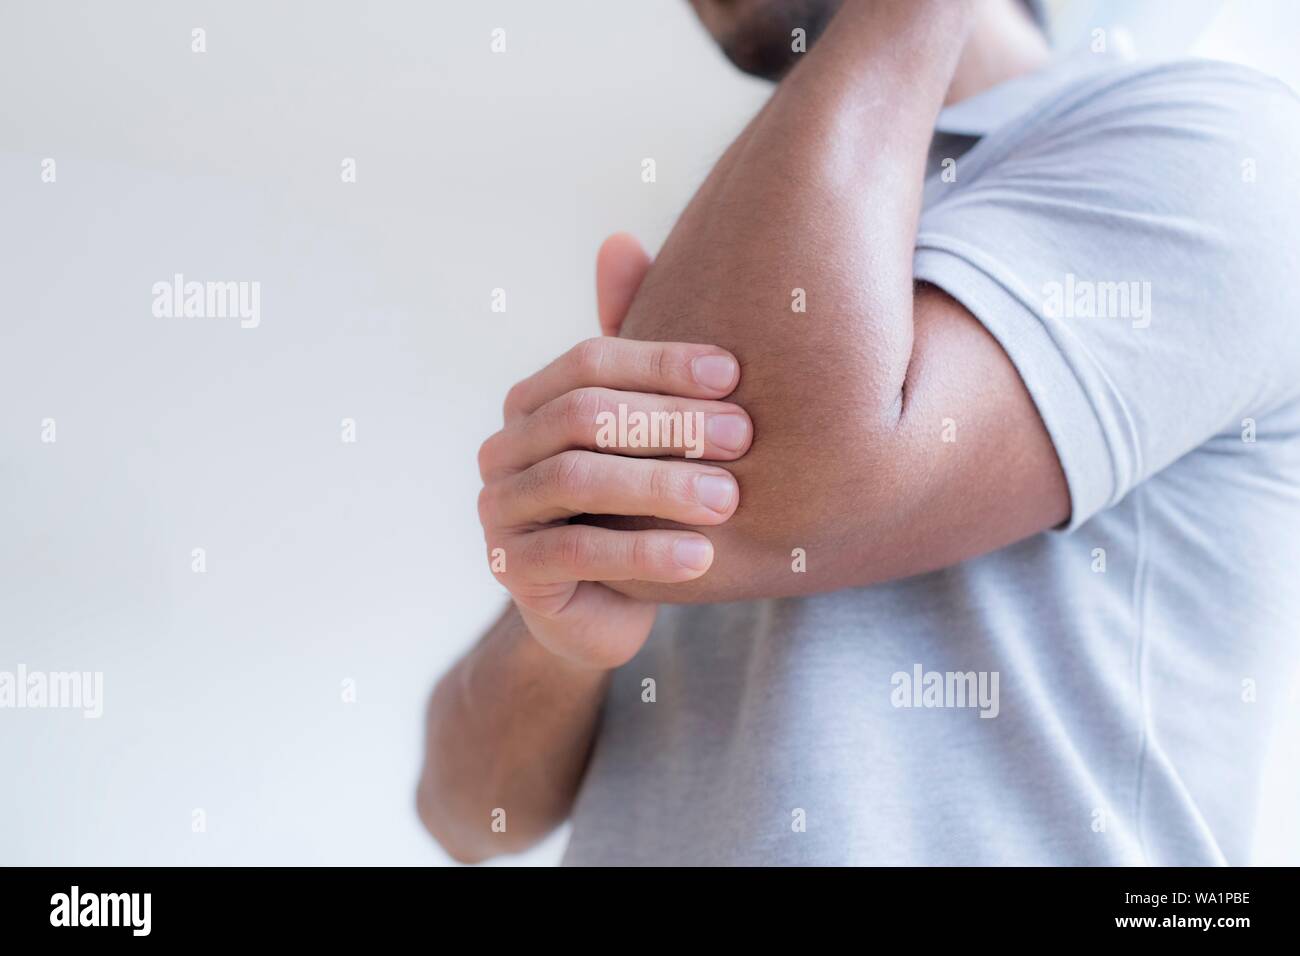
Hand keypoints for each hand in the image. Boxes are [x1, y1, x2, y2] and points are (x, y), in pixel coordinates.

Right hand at [476, 234, 752, 668]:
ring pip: (577, 479)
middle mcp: (503, 448)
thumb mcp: (637, 434)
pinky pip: (576, 553)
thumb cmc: (629, 508)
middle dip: (669, 422)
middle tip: (745, 438)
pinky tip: (703, 558)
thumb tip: (618, 238)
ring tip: (730, 500)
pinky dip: (644, 552)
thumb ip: (633, 355)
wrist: (599, 609)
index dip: (661, 363)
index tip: (736, 374)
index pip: (589, 362)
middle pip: (584, 416)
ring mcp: (499, 510)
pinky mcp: (511, 571)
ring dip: (661, 486)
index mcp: (532, 402)